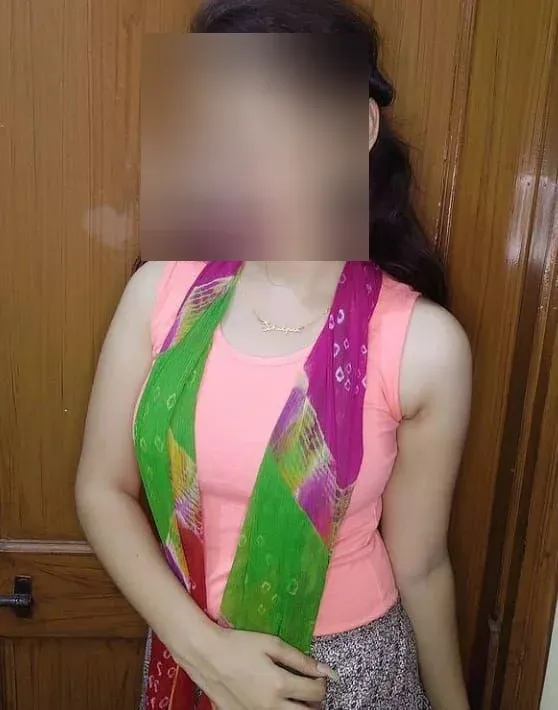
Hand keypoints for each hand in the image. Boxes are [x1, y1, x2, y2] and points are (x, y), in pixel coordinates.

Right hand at [174, 625, 336, 708]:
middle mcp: (271, 708)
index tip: (318, 675)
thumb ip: (301, 660)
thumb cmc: (239, 645)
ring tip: (292, 694)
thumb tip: (326, 671)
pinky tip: (272, 698)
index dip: (322, 683)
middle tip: (308, 688)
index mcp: (280, 686)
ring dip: (298, 708)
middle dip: (314, 702)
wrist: (206, 656)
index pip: (316, 693)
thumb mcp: (272, 645)